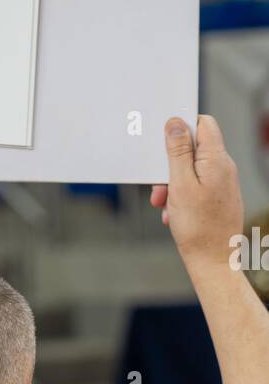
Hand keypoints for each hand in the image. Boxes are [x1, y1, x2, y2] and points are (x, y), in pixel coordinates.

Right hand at [150, 115, 243, 268]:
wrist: (213, 260)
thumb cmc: (197, 226)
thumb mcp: (180, 184)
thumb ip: (178, 151)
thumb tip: (176, 123)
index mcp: (217, 159)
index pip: (203, 124)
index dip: (182, 128)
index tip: (164, 144)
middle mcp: (224, 168)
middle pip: (194, 149)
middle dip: (171, 164)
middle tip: (159, 187)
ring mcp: (223, 183)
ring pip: (192, 170)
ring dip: (173, 183)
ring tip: (165, 205)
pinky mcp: (219, 197)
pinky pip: (197, 186)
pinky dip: (182, 196)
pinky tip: (174, 214)